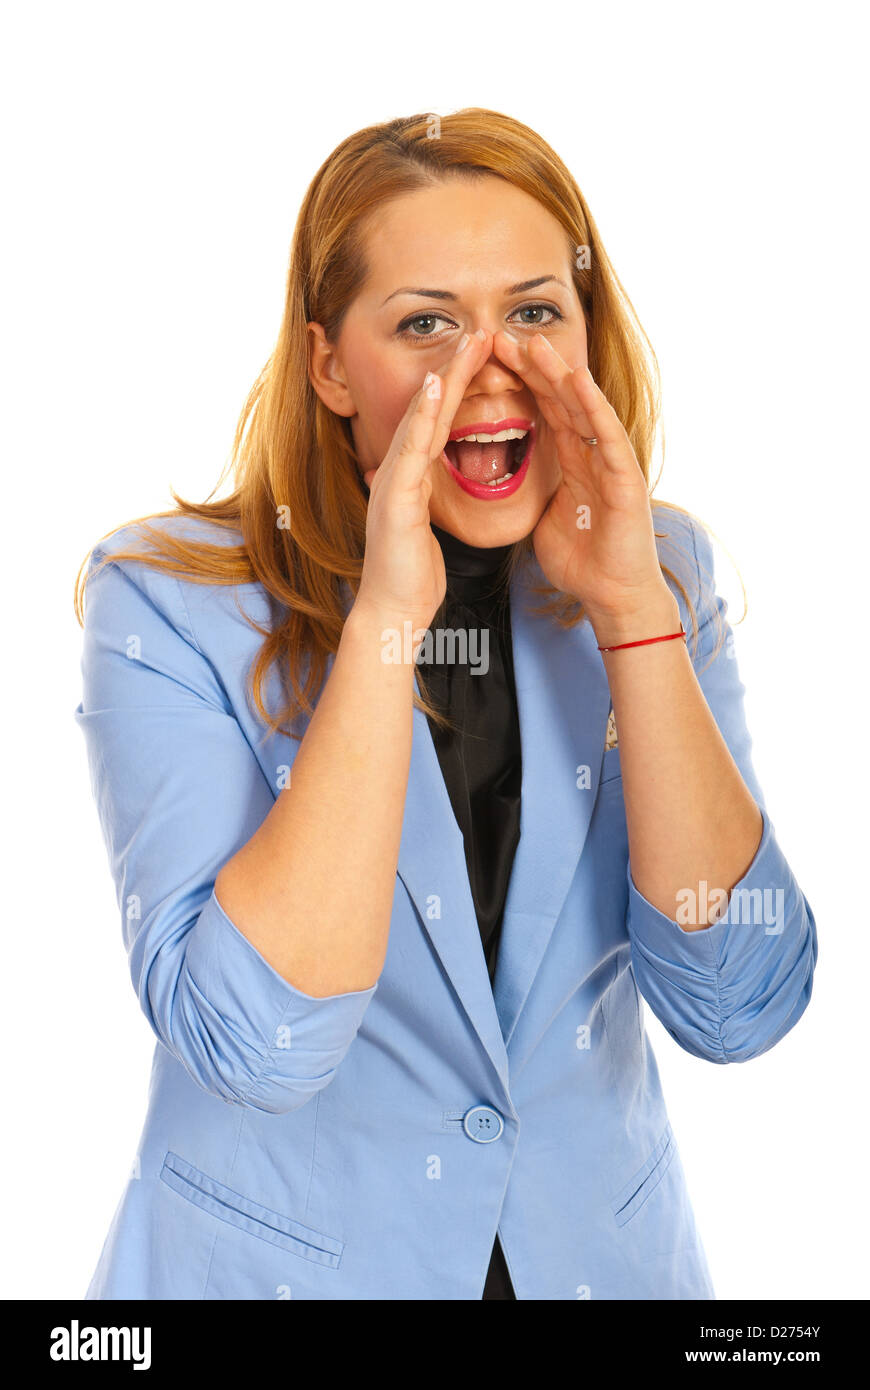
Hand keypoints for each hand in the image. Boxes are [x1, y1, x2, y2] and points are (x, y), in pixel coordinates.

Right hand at [355, 329, 492, 633]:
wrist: (391, 615)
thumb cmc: (410, 579)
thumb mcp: (420, 531)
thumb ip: (418, 502)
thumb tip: (408, 483)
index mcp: (409, 480)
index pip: (437, 425)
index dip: (456, 390)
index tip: (480, 359)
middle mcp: (397, 473)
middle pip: (429, 411)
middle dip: (454, 370)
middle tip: (479, 332)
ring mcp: (393, 483)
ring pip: (421, 420)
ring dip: (444, 380)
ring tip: (468, 344)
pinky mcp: (394, 500)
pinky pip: (413, 450)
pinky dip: (423, 416)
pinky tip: (436, 389)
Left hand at [492, 330, 675, 633]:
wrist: (614, 596)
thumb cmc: (585, 563)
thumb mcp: (546, 519)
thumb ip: (536, 493)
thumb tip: (512, 483)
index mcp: (574, 462)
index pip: (544, 412)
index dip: (519, 384)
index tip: (490, 359)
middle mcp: (594, 455)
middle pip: (561, 400)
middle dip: (533, 368)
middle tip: (501, 336)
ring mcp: (612, 463)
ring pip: (584, 408)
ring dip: (560, 374)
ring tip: (534, 343)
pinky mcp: (626, 478)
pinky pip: (608, 435)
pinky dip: (593, 406)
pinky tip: (577, 380)